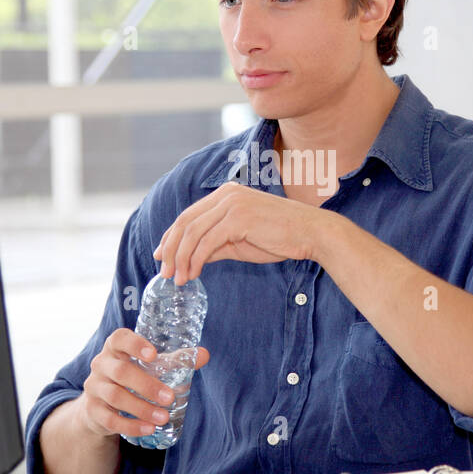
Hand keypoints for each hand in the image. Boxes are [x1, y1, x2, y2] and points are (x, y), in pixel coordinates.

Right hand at [75, 327, 210, 437]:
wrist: (101, 405)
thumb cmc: (132, 376)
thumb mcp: (150, 366)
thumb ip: (176, 360)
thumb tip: (204, 354)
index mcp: (115, 348)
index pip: (119, 339)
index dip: (135, 344)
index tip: (153, 354)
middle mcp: (101, 365)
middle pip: (121, 371)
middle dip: (147, 385)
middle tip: (170, 398)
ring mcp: (94, 388)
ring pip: (116, 397)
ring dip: (141, 408)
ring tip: (163, 418)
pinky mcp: (93, 411)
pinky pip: (110, 419)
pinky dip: (130, 425)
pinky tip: (148, 429)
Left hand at [152, 181, 327, 284]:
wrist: (310, 233)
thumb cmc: (280, 237)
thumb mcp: (241, 242)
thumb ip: (217, 245)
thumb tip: (194, 258)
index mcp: (226, 194)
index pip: (189, 215)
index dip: (171, 236)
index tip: (161, 256)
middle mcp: (226, 194)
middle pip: (185, 222)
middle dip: (171, 249)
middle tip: (165, 272)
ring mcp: (232, 204)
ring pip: (192, 233)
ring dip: (181, 259)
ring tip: (178, 279)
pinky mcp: (238, 219)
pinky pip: (207, 242)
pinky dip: (196, 260)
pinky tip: (194, 274)